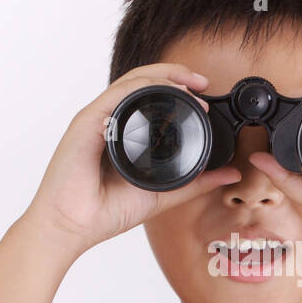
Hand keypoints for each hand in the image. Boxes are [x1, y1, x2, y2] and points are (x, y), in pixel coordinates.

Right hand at [22, 64, 242, 255]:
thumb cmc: (105, 212)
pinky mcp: (85, 123)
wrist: (71, 228)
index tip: (205, 95)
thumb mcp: (162, 194)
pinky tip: (162, 91)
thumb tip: (230, 173)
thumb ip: (195, 183)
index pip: (150, 97)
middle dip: (175, 74)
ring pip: (131, 82)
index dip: (178, 87)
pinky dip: (140, 89)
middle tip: (202, 82)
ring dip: (162, 76)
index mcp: (123, 132)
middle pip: (142, 82)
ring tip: (189, 84)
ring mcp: (96, 119)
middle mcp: (109, 120)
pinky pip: (115, 96)